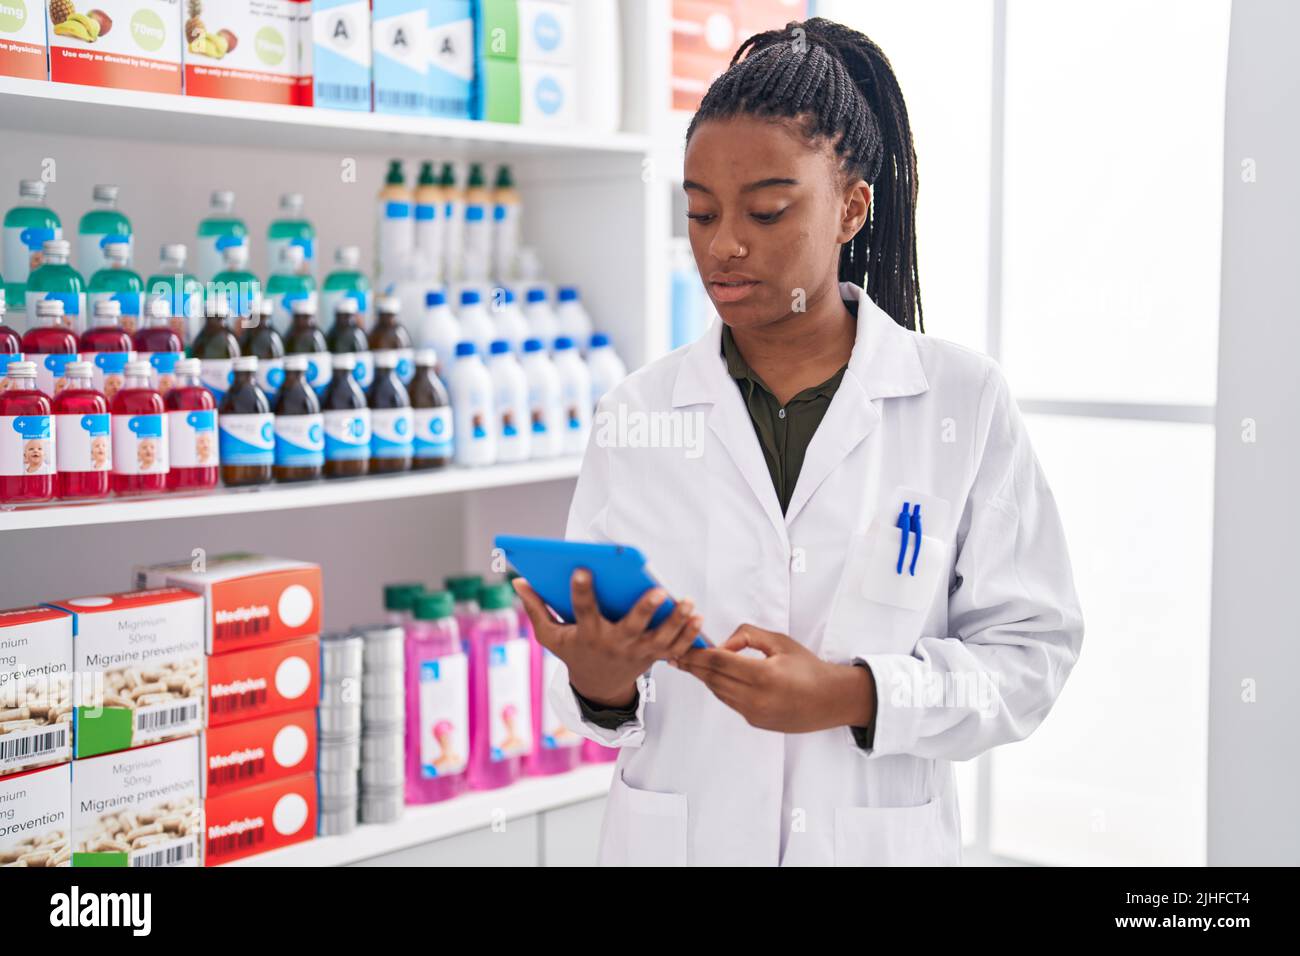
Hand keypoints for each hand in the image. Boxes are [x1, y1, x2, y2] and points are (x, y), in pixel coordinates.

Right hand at [512, 570, 704, 709]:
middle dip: (645, 609)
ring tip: (687, 602)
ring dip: (676, 621)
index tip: (582, 569)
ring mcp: (638, 652)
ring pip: (661, 637)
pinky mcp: (655, 657)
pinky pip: (676, 648)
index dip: (581, 590)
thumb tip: (517, 581)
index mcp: (588, 634)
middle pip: (633, 626)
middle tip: (657, 592)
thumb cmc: (574, 653)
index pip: (582, 610)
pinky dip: (688, 634)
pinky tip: (697, 617)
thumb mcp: (551, 636)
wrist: (599, 687)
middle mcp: (615, 643)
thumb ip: (535, 609)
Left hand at [672, 624, 875, 732]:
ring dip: (704, 678)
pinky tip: (713, 678)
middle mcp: (756, 698)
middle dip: (694, 666)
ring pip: (718, 692)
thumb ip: (747, 637)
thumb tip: (723, 645)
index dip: (697, 654)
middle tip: (677, 655)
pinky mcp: (754, 721)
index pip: (719, 662)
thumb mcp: (779, 642)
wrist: (830, 700)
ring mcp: (754, 713)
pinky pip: (729, 701)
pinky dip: (719, 688)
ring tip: (690, 665)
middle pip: (713, 679)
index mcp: (764, 675)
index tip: (682, 647)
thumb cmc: (808, 668)